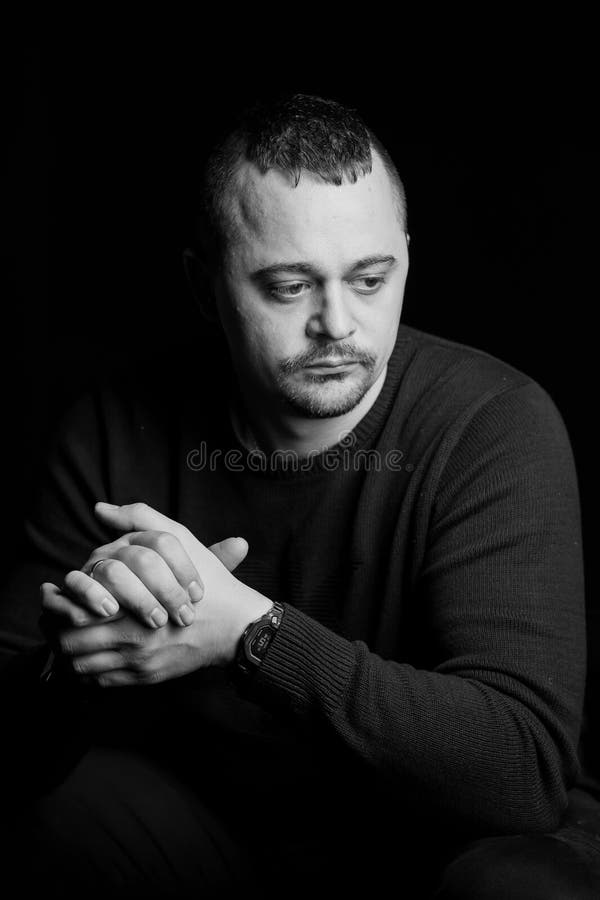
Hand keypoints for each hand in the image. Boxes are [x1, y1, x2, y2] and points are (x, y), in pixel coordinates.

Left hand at [41, 502, 273, 682]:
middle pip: (70, 642)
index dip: (53, 604)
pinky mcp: (145, 679)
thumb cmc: (209, 584)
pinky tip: (87, 657)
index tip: (49, 594)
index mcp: (133, 604)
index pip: (74, 611)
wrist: (237, 627)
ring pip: (82, 666)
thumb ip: (140, 520)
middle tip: (48, 620)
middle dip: (53, 631)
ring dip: (67, 654)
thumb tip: (100, 509)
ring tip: (62, 638)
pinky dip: (87, 673)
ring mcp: (138, 662)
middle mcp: (131, 638)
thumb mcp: (178, 541)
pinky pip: (101, 682)